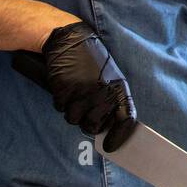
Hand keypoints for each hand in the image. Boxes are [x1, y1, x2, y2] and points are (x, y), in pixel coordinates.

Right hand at [41, 21, 136, 151]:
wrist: (68, 40)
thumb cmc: (90, 60)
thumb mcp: (110, 76)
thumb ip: (112, 99)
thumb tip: (111, 127)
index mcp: (118, 88)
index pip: (126, 119)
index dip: (119, 136)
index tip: (111, 147)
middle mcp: (102, 92)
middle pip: (93, 126)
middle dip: (87, 122)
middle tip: (84, 108)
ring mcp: (82, 92)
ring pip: (74, 119)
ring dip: (72, 111)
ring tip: (74, 94)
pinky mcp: (64, 90)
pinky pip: (60, 108)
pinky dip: (60, 101)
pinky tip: (64, 87)